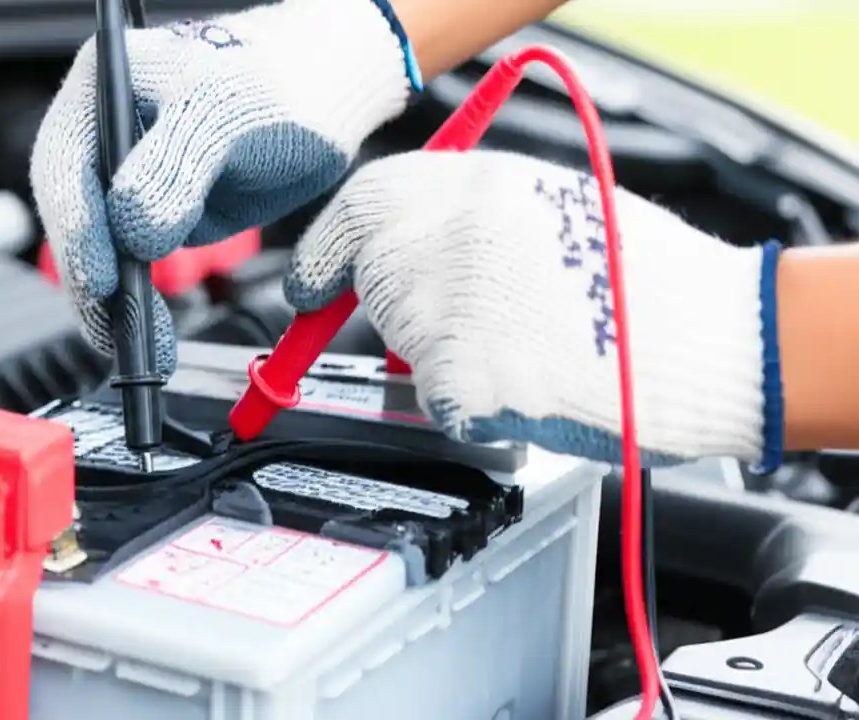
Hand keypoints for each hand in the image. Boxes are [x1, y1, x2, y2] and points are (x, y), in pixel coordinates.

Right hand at [30, 0, 414, 373]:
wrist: (322, 98)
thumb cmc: (280, 81)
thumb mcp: (228, 112)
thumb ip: (177, 166)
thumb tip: (131, 230)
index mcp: (104, 86)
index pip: (64, 162)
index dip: (74, 224)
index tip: (100, 277)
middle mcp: (103, 133)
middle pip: (71, 213)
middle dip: (90, 277)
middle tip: (118, 330)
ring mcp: (126, 178)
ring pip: (97, 248)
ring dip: (113, 302)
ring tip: (144, 346)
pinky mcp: (154, 216)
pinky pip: (131, 266)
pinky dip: (138, 303)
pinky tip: (153, 333)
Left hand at [285, 150, 776, 465]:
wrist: (716, 344)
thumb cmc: (649, 283)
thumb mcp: (551, 208)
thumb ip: (467, 217)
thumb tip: (391, 246)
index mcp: (479, 185)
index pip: (363, 203)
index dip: (327, 247)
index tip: (311, 281)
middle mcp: (454, 234)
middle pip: (373, 275)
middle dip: (396, 306)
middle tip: (462, 324)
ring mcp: (453, 303)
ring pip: (404, 340)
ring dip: (444, 354)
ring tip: (527, 347)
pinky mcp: (461, 373)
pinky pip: (435, 398)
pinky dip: (470, 404)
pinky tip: (530, 385)